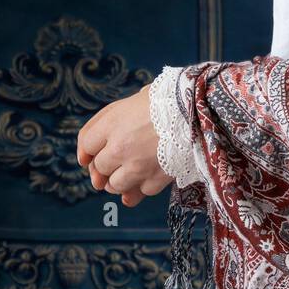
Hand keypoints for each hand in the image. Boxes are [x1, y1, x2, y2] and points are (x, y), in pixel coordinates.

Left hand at [77, 85, 172, 207]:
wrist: (201, 111)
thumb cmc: (171, 98)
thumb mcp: (138, 97)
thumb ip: (115, 116)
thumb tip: (98, 138)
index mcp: (113, 124)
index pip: (87, 144)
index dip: (87, 150)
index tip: (90, 155)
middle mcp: (120, 148)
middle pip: (99, 168)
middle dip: (103, 168)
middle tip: (113, 164)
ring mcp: (138, 167)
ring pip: (115, 186)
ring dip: (118, 182)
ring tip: (129, 174)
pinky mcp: (156, 179)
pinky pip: (141, 192)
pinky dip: (142, 187)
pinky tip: (147, 178)